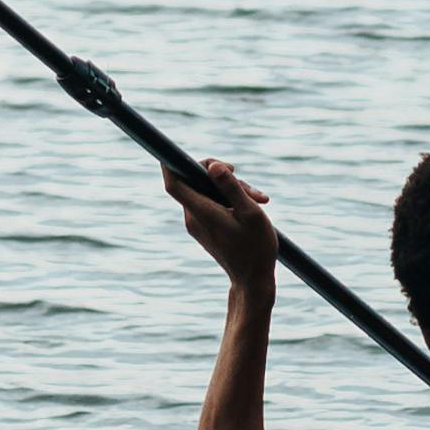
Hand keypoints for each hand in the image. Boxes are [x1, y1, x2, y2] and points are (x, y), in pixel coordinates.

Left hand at [172, 156, 275, 289]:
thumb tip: (212, 166)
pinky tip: (251, 206)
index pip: (174, 183)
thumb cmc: (256, 248)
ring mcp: (198, 224)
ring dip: (229, 188)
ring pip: (205, 192)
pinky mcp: (205, 228)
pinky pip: (210, 203)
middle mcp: (193, 218)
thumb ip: (231, 188)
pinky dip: (228, 199)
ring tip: (259, 198)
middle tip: (244, 180)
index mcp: (202, 213)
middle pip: (194, 182)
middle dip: (219, 175)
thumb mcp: (251, 213)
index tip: (174, 148)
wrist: (253, 281)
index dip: (170, 162)